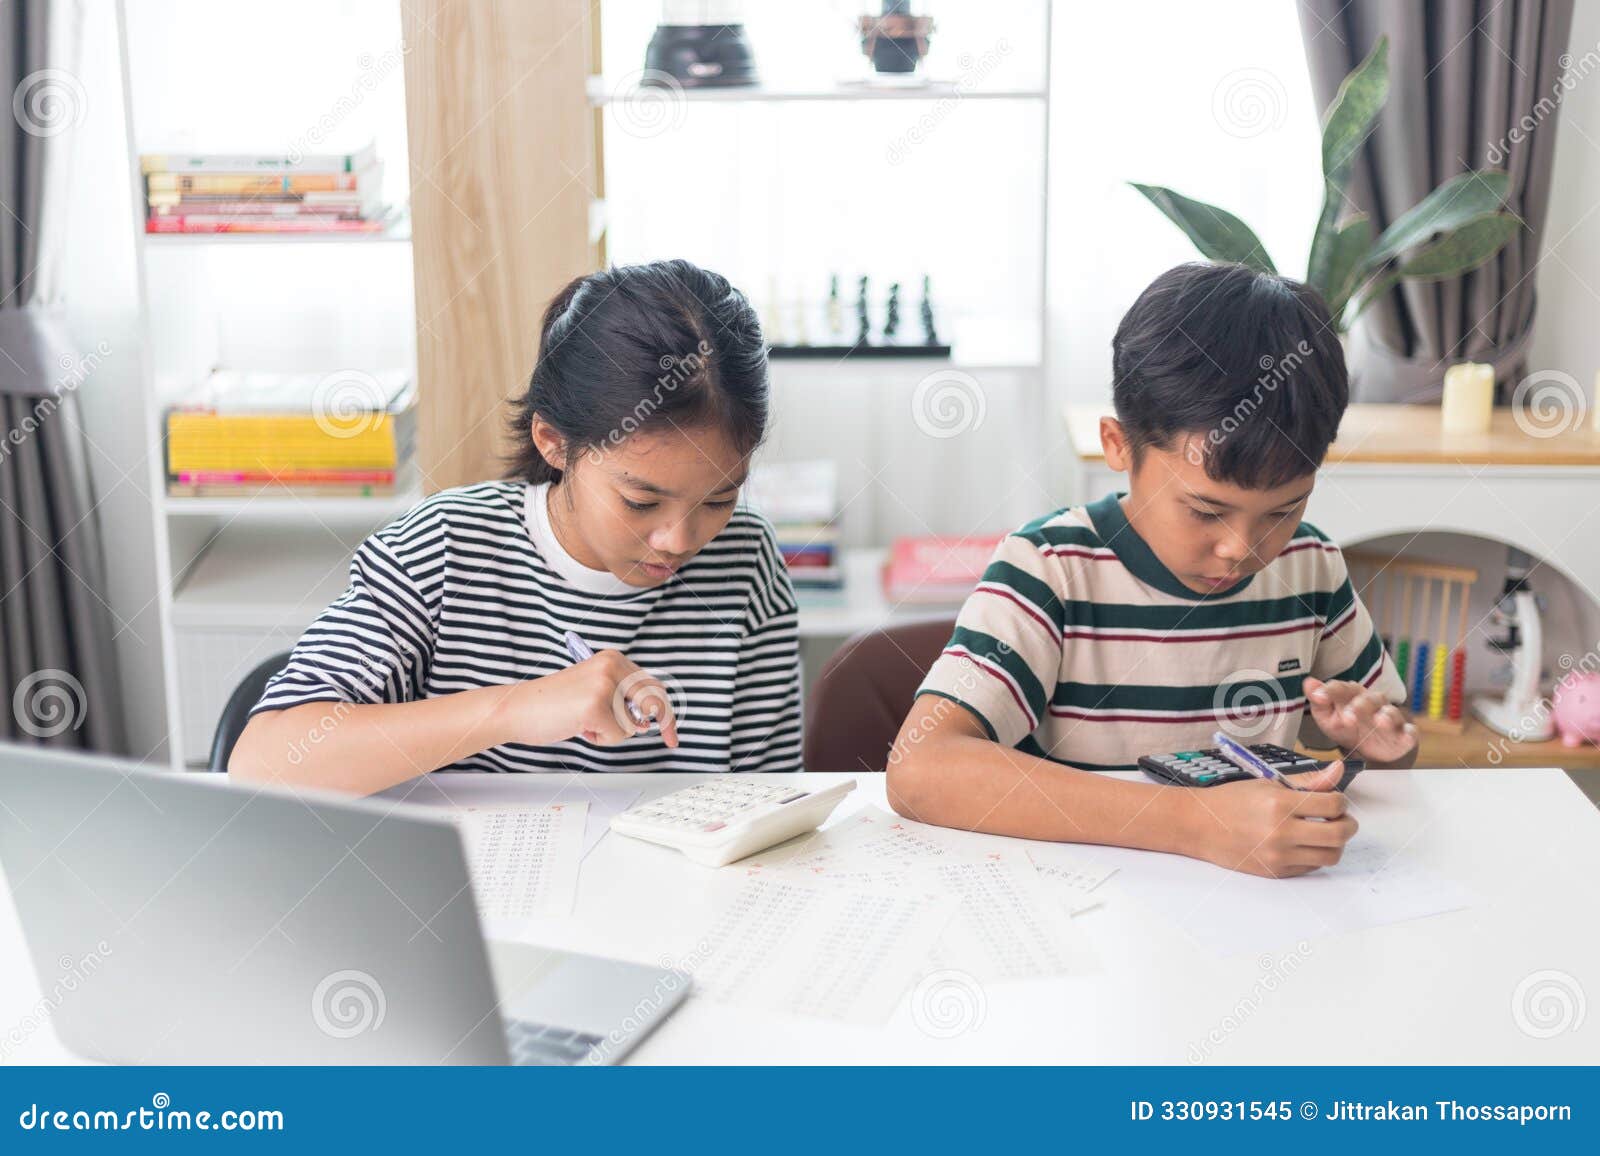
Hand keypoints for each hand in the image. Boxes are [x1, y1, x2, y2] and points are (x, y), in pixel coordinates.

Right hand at [504, 650, 679, 747]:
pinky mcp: (595, 706)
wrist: (518, 708)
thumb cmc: (554, 704)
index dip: (666, 711)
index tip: (672, 732)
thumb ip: (622, 699)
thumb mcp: (595, 691)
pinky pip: (617, 736)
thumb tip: (651, 720)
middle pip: (655, 702)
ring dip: (613, 732)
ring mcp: (604, 685)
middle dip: (663, 724)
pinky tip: (580, 727)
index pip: (653, 685)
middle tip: (670, 740)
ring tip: (586, 722)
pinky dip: (601, 739)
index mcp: (613, 659)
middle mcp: (611, 666)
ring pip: (633, 723)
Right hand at [1183, 762, 1357, 877]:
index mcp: (1280, 804)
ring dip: (1334, 843)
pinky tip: (1302, 843)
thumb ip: (1307, 782)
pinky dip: (1314, 854)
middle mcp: (1281, 832)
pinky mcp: (1276, 871)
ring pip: (1331, 856)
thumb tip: (1338, 770)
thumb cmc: (1232, 801)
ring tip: (1322, 832)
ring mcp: (1279, 855)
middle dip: (1348, 825)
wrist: (1199, 826)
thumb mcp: (1268, 784)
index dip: (1341, 801)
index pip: (1334, 804)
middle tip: (1341, 819)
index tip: (1335, 800)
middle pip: (1339, 834)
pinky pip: (1311, 867)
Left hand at [1302, 676, 1416, 762]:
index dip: (1330, 691)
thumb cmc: (1346, 726)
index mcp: (1353, 695)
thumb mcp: (1327, 716)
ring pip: (1391, 712)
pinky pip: (1410, 732)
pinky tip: (1406, 736)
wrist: (1367, 748)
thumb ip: (1319, 700)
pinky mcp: (1403, 735)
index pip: (1342, 688)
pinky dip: (1409, 733)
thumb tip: (1308, 682)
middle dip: (1360, 706)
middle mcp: (1373, 703)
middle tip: (1349, 717)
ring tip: (1380, 721)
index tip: (1318, 697)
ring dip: (1386, 716)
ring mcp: (1390, 718)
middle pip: (1369, 699)